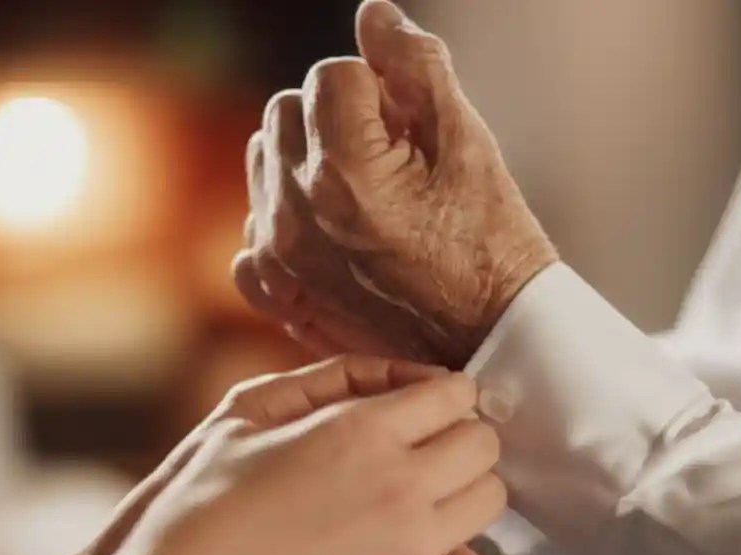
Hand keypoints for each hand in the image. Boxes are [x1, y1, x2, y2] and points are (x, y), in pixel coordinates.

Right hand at [0, 356, 505, 554]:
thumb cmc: (192, 508)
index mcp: (359, 430)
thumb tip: (390, 378)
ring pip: (491, 502)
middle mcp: (398, 484)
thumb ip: (324, 382)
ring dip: (462, 496)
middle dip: (458, 440)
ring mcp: (410, 550)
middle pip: (484, 443)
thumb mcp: (244, 414)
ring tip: (419, 505)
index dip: (441, 396)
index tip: (423, 411)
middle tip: (423, 455)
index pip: (455, 392)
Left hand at [233, 0, 556, 366]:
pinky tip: (330, 233)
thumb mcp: (467, 141)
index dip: (379, 90)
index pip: (331, 74)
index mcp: (344, 172)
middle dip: (336, 119)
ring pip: (267, 157)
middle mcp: (297, 214)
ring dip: (306, 161)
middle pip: (288, 108)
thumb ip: (415, 66)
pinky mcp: (275, 288)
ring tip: (365, 197)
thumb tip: (372, 14)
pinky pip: (252, 223)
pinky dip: (284, 217)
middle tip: (391, 162)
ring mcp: (279, 255)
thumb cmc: (488, 238)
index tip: (410, 132)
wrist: (486, 337)